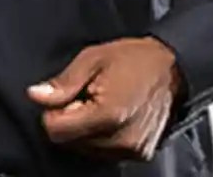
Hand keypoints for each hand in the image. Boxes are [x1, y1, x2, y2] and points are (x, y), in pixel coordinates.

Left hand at [27, 37, 183, 161]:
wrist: (175, 68)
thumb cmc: (137, 59)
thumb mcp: (93, 58)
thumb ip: (63, 82)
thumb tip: (37, 95)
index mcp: (107, 114)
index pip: (56, 131)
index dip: (53, 112)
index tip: (65, 97)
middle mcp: (121, 138)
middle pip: (70, 142)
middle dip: (71, 119)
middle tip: (87, 96)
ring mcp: (132, 149)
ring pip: (86, 149)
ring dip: (86, 129)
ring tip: (103, 103)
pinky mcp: (140, 153)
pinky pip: (106, 151)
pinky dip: (103, 136)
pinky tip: (114, 115)